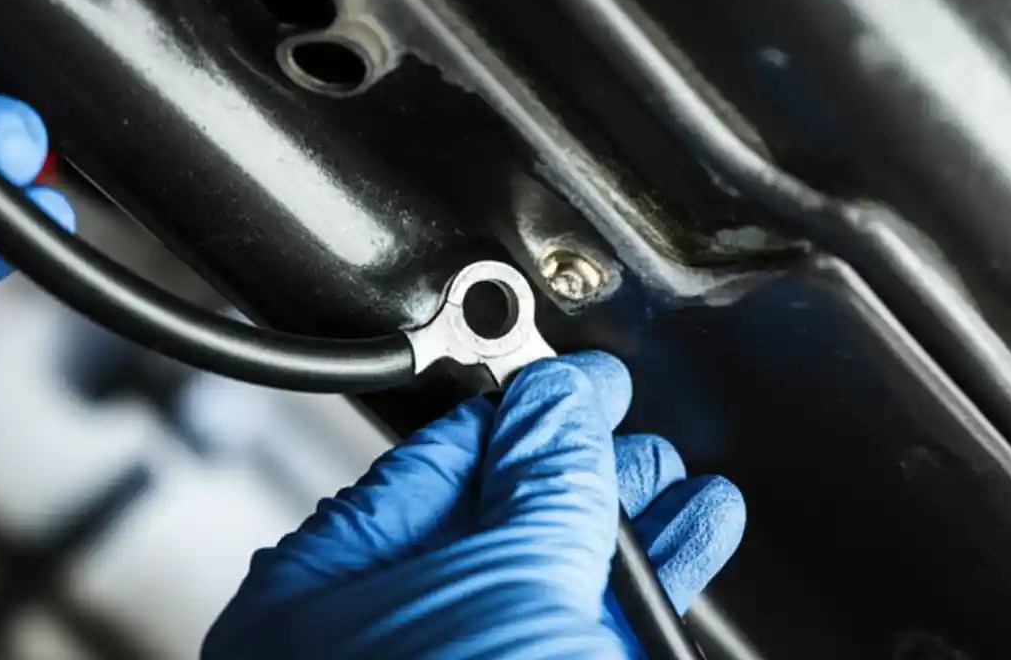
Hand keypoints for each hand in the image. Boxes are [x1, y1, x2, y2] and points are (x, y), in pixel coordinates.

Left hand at [204, 351, 745, 658]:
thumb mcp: (503, 583)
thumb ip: (538, 483)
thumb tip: (557, 404)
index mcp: (319, 601)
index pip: (426, 465)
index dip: (511, 407)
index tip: (572, 378)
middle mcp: (381, 648)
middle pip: (493, 523)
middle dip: (577, 468)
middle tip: (627, 424)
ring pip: (553, 587)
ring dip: (626, 529)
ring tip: (680, 486)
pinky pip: (597, 635)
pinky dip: (651, 590)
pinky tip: (691, 545)